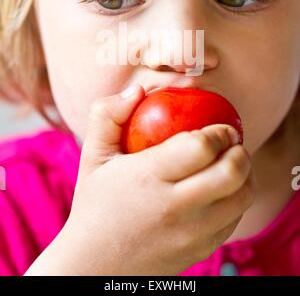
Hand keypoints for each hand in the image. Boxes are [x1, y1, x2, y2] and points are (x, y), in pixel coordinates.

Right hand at [25, 84, 253, 274]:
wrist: (96, 263)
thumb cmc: (95, 204)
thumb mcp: (92, 156)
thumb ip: (107, 115)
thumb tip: (138, 90)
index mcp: (148, 176)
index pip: (201, 147)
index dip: (220, 131)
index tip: (222, 126)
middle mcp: (174, 208)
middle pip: (231, 173)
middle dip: (240, 151)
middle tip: (234, 142)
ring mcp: (191, 234)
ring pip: (241, 199)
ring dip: (245, 175)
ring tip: (233, 164)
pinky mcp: (200, 251)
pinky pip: (234, 221)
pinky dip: (237, 200)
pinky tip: (224, 190)